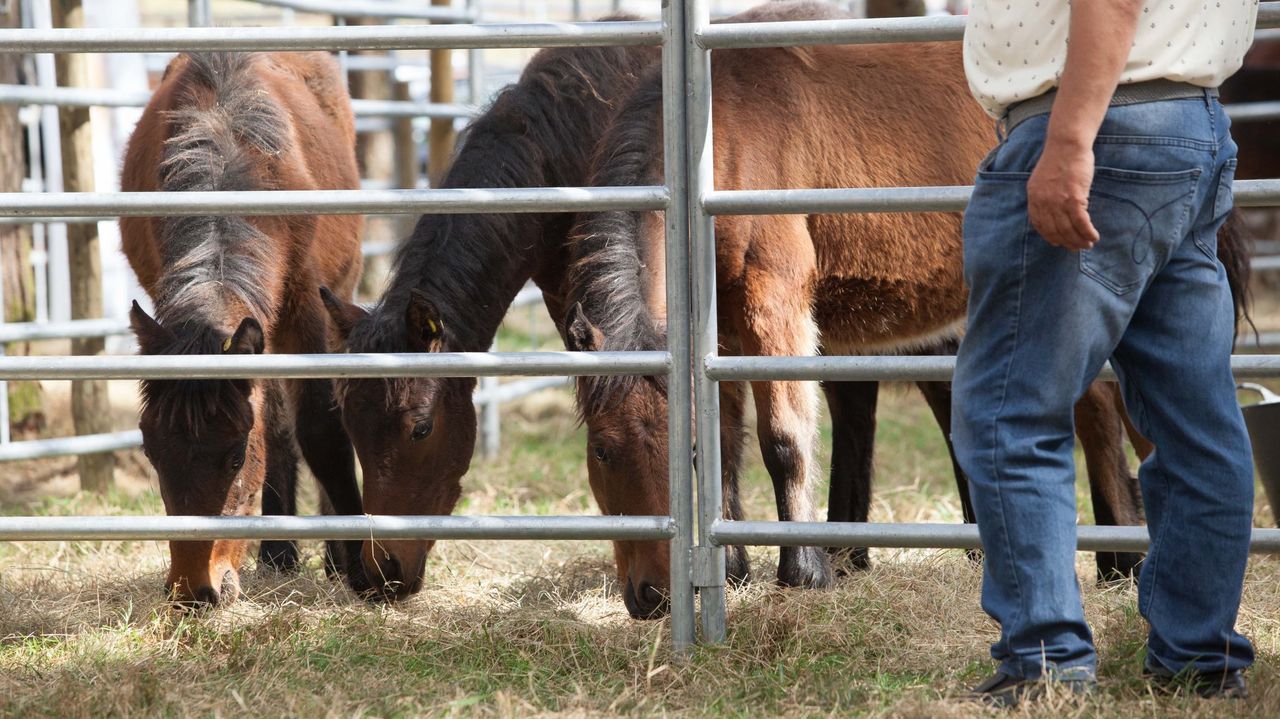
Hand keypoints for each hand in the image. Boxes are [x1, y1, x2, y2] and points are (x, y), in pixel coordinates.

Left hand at [1027, 136, 1099, 250]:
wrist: (1067, 144)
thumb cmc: (1059, 159)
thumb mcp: (1042, 179)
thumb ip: (1044, 195)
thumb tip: (1052, 211)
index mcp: (1034, 197)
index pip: (1040, 224)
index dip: (1050, 236)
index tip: (1058, 242)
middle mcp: (1043, 202)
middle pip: (1055, 230)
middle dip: (1067, 242)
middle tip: (1077, 247)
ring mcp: (1058, 201)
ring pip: (1069, 229)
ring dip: (1079, 240)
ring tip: (1087, 245)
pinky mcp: (1074, 198)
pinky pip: (1081, 222)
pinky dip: (1088, 232)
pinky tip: (1094, 236)